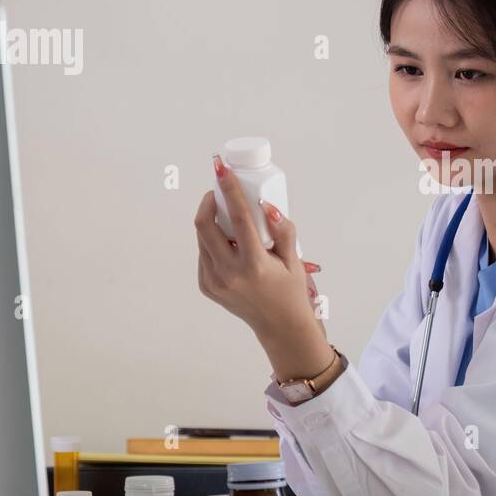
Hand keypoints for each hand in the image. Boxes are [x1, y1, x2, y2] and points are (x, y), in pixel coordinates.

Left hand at [195, 163, 334, 380]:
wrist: (279, 326)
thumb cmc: (290, 290)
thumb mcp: (294, 260)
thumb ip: (283, 230)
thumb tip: (266, 205)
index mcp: (253, 265)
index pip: (237, 218)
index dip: (229, 189)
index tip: (221, 169)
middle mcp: (229, 273)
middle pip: (204, 225)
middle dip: (209, 201)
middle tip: (220, 192)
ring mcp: (214, 281)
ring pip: (202, 238)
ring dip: (210, 221)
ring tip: (227, 217)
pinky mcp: (207, 286)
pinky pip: (204, 253)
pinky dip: (212, 241)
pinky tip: (228, 242)